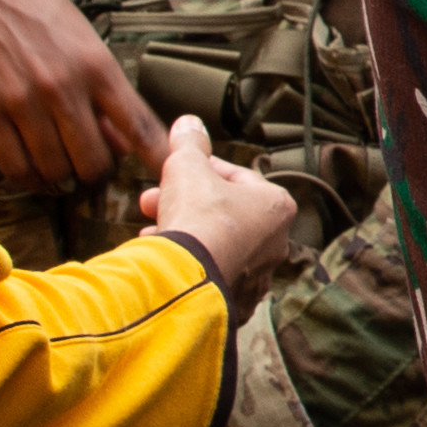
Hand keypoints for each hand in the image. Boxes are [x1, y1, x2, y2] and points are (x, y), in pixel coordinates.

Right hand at [0, 0, 169, 186]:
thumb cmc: (42, 12)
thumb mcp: (88, 43)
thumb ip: (107, 94)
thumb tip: (124, 144)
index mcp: (96, 67)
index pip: (137, 126)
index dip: (155, 158)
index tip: (167, 174)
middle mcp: (62, 88)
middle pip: (93, 162)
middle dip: (97, 172)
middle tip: (92, 165)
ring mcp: (21, 102)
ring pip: (55, 171)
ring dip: (62, 178)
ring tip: (61, 166)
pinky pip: (13, 166)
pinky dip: (28, 178)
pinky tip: (33, 170)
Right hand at [143, 113, 297, 298]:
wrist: (189, 278)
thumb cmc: (199, 216)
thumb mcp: (189, 165)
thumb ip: (190, 143)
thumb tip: (189, 124)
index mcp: (277, 205)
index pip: (236, 178)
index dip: (199, 170)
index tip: (174, 171)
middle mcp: (276, 242)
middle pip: (222, 214)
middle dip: (183, 203)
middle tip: (150, 200)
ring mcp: (257, 276)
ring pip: (214, 245)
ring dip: (182, 234)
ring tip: (151, 232)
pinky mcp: (235, 302)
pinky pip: (208, 274)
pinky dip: (187, 264)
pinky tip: (163, 259)